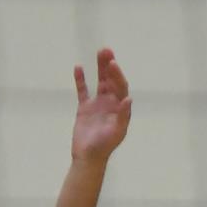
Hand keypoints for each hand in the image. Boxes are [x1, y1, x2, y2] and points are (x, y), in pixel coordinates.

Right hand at [71, 48, 131, 162]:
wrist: (88, 157)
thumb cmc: (104, 147)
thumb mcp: (116, 131)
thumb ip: (123, 115)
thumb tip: (128, 99)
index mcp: (120, 108)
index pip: (121, 87)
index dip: (117, 75)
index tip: (112, 63)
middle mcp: (111, 104)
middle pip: (111, 80)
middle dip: (109, 66)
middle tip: (106, 50)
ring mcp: (97, 104)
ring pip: (99, 82)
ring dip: (99, 68)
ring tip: (98, 52)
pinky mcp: (84, 108)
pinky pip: (83, 91)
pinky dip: (81, 80)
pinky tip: (79, 67)